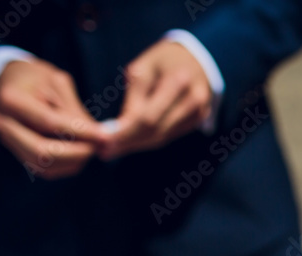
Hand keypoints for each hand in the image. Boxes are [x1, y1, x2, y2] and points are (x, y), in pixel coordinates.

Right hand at [0, 59, 103, 179]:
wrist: (11, 84)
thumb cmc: (37, 80)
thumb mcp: (57, 83)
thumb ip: (75, 110)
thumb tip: (98, 136)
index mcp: (12, 100)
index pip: (49, 123)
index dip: (81, 132)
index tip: (105, 136)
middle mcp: (5, 124)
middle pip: (43, 152)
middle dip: (77, 153)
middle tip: (100, 145)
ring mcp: (10, 143)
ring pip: (46, 166)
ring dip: (75, 160)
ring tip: (92, 145)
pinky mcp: (21, 155)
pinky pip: (47, 170)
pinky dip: (69, 164)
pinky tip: (82, 151)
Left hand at [98, 40, 211, 160]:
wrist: (195, 58)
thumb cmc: (161, 61)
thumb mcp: (142, 69)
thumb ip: (134, 97)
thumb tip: (119, 129)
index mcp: (178, 81)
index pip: (147, 116)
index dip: (124, 131)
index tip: (102, 140)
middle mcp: (193, 100)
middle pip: (155, 131)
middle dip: (127, 142)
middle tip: (103, 150)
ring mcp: (199, 112)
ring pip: (161, 137)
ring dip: (135, 144)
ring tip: (111, 148)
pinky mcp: (199, 120)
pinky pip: (168, 136)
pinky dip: (148, 139)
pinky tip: (130, 141)